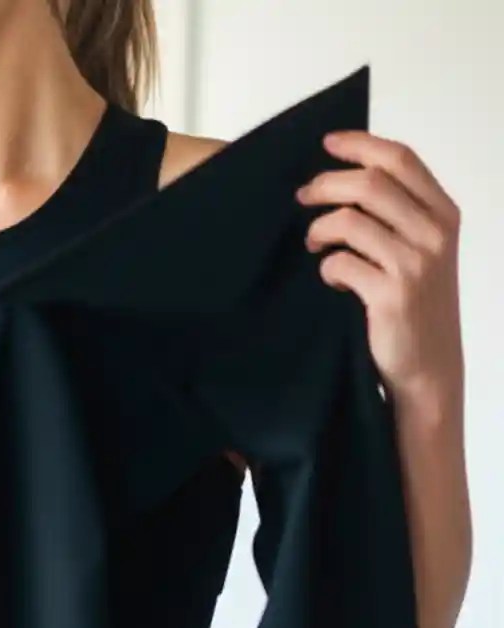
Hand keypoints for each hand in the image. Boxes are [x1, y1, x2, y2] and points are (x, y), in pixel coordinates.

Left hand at [296, 131, 463, 406]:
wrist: (428, 366)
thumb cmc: (415, 304)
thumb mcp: (421, 249)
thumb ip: (397, 212)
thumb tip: (342, 176)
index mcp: (443, 214)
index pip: (401, 159)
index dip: (359, 144)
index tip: (327, 143)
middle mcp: (434, 233)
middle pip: (368, 183)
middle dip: (324, 185)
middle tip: (303, 197)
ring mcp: (415, 264)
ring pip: (348, 220)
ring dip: (319, 229)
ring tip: (315, 244)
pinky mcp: (391, 294)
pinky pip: (338, 262)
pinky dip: (326, 268)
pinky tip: (334, 280)